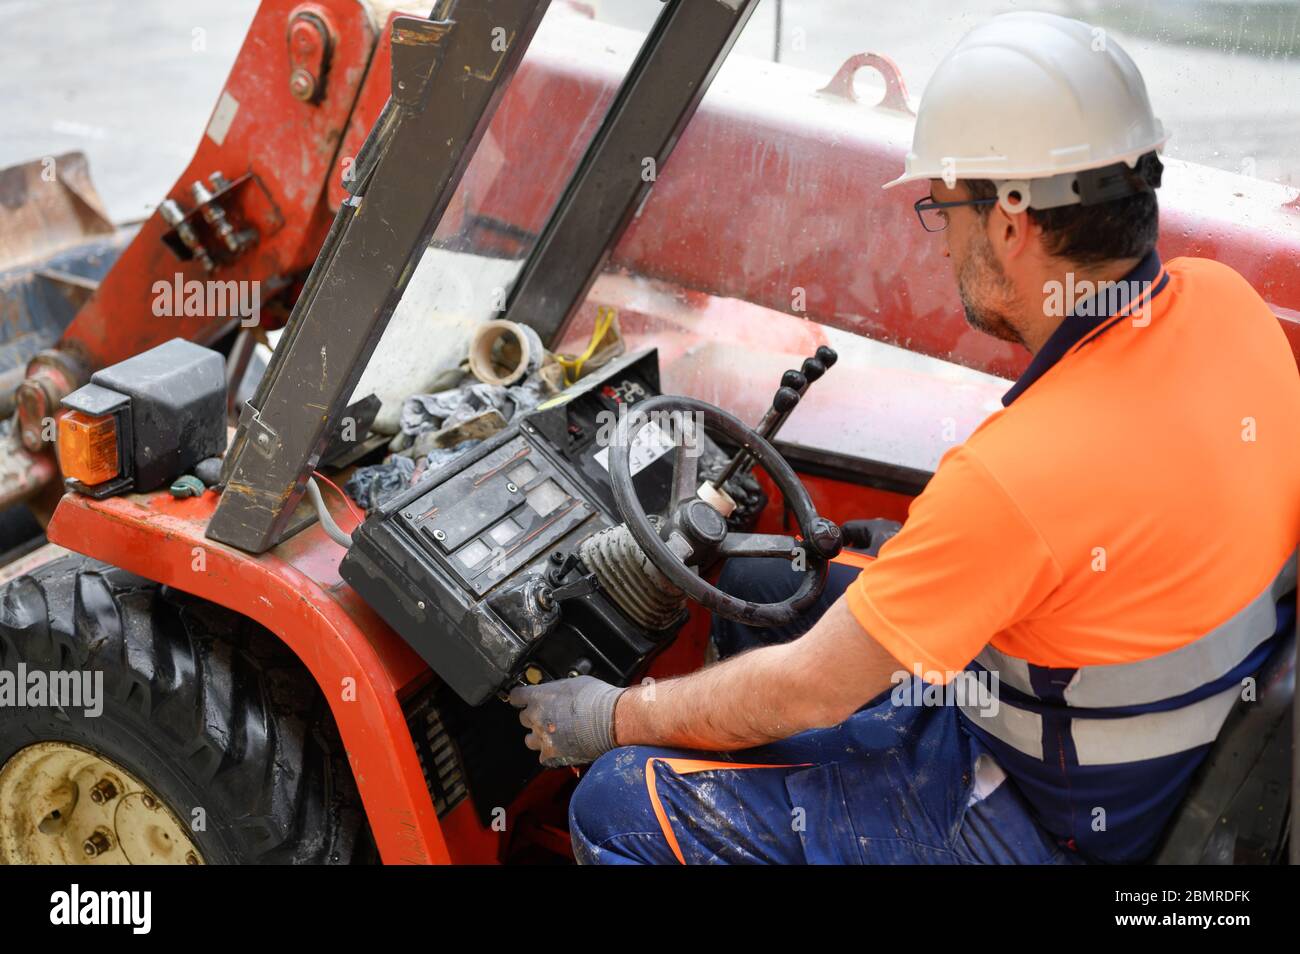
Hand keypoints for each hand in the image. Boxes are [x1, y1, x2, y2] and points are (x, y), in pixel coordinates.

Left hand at [508, 675, 623, 766]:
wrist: (612, 719)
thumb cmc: (598, 699)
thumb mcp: (574, 683)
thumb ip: (557, 690)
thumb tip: (555, 693)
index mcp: (540, 696)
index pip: (516, 696)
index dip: (521, 698)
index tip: (523, 700)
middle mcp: (536, 717)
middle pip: (523, 718)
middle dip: (534, 717)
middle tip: (550, 717)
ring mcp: (543, 737)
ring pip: (530, 740)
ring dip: (539, 737)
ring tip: (554, 735)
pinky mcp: (552, 754)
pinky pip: (544, 756)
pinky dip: (551, 753)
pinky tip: (563, 747)